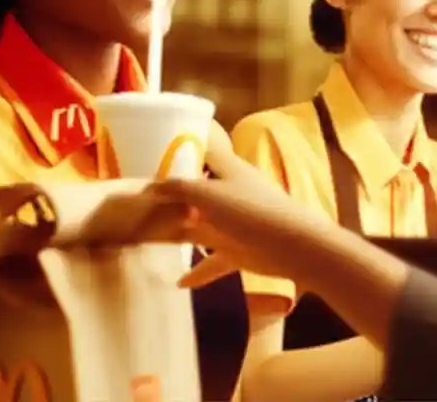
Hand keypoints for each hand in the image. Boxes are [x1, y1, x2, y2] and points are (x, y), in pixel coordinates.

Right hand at [154, 123, 337, 288]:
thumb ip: (177, 189)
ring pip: (204, 225)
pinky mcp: (241, 249)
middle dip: (175, 199)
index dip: (182, 155)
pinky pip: (215, 259)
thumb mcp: (206, 194)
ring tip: (154, 239)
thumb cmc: (248, 211)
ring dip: (183, 232)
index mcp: (227, 169)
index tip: (156, 162)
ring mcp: (236, 222)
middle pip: (199, 192)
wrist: (292, 246)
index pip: (204, 153)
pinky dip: (199, 270)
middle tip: (144, 206)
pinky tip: (180, 283)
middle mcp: (231, 192)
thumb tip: (152, 187)